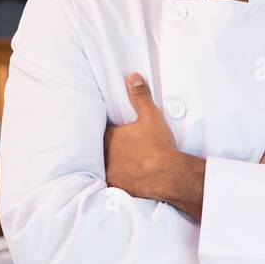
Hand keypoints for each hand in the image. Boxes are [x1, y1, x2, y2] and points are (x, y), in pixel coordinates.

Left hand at [103, 73, 181, 200]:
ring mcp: (109, 172)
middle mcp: (105, 155)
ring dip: (107, 164)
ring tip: (116, 164)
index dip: (104, 132)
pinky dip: (114, 179)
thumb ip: (140, 97)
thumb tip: (133, 77)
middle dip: (102, 148)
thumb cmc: (158, 146)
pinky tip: (120, 178)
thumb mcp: (150, 117)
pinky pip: (110, 182)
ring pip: (102, 166)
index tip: (109, 131)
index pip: (99, 132)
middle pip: (97, 150)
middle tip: (113, 148)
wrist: (167, 174)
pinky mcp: (117, 185)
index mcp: (110, 137)